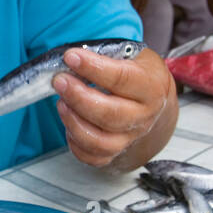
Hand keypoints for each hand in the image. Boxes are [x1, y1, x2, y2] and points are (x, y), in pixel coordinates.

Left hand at [52, 46, 174, 168]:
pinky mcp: (117, 152)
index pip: (122, 79)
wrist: (153, 98)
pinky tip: (69, 123)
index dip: (93, 68)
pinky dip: (75, 143)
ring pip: (100, 141)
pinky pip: (93, 157)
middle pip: (110, 115)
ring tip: (61, 102)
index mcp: (150, 87)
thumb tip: (71, 58)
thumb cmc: (136, 72)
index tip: (70, 57)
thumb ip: (104, 55)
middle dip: (79, 97)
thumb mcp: (130, 55)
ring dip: (74, 122)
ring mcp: (131, 137)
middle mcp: (144, 116)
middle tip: (60, 81)